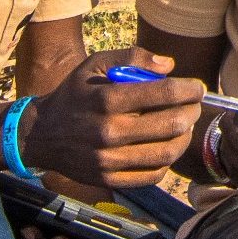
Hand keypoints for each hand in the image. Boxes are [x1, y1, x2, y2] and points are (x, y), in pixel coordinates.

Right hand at [24, 48, 203, 187]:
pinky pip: (153, 175)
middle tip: (194, 105)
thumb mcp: (96, 65)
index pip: (165, 93)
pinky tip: (167, 145)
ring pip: (167, 152)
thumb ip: (133, 57)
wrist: (40, 134)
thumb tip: (169, 66)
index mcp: (107, 99)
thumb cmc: (75, 94)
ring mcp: (108, 160)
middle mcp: (109, 131)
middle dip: (192, 112)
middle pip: (172, 124)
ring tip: (184, 125)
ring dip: (185, 137)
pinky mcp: (108, 180)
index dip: (190, 90)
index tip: (197, 88)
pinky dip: (168, 160)